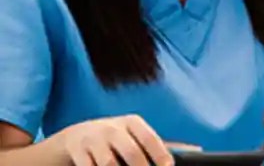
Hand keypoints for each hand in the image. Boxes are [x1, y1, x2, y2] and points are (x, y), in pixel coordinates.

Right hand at [56, 115, 172, 165]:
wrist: (74, 136)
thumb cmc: (113, 140)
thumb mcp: (129, 135)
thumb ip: (146, 146)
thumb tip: (168, 164)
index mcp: (131, 122)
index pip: (150, 138)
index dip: (160, 155)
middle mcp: (112, 128)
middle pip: (131, 152)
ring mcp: (93, 139)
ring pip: (109, 163)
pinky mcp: (76, 151)